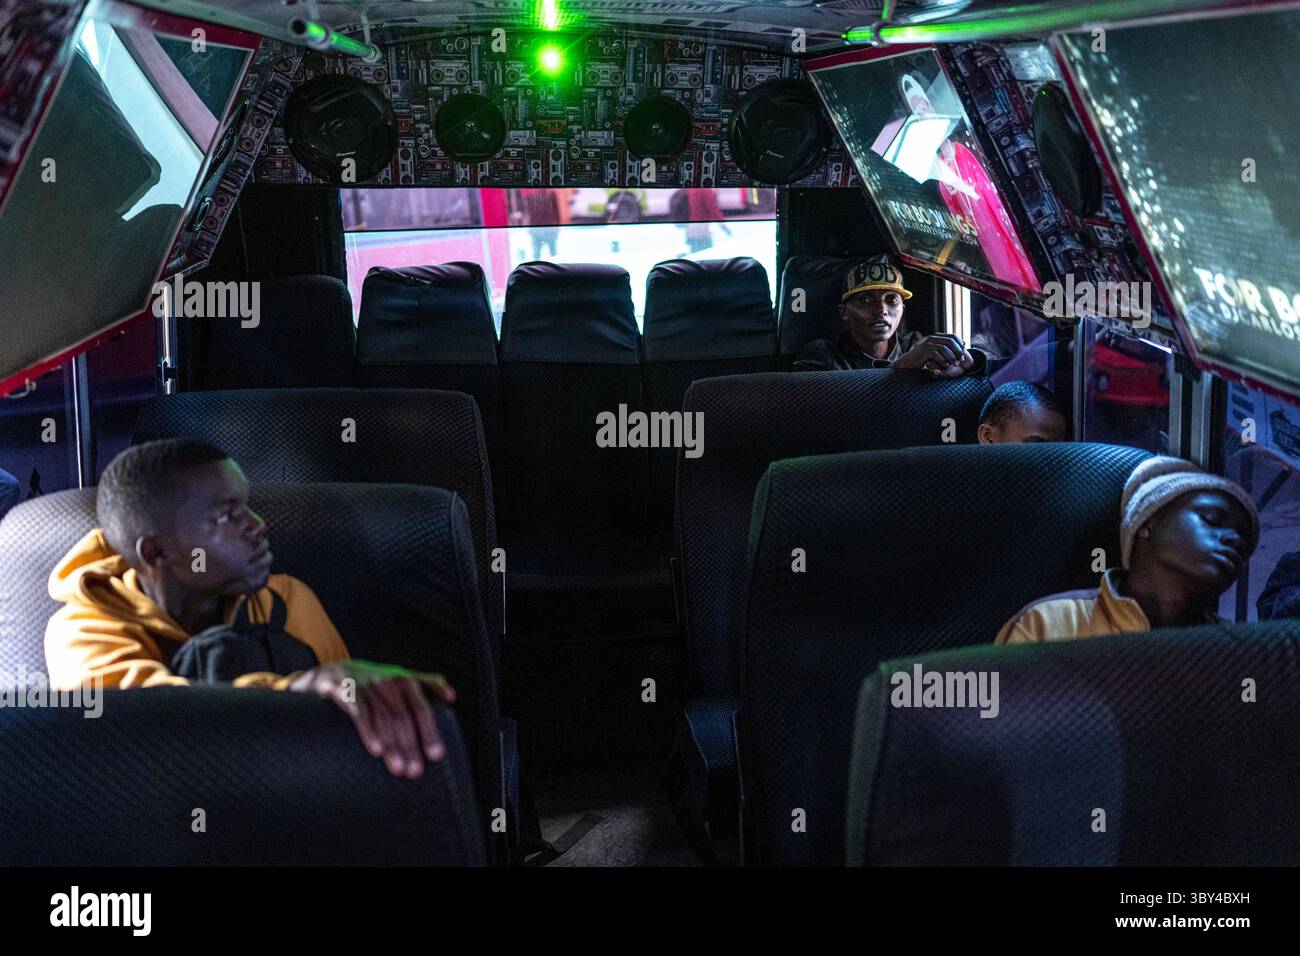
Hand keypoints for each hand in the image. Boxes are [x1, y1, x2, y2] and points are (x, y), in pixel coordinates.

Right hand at [289, 660, 455, 778]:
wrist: (330, 673)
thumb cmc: (373, 683)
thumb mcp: (399, 677)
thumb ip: (426, 683)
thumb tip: (451, 695)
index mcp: (404, 680)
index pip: (422, 708)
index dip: (429, 732)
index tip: (436, 756)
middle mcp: (387, 680)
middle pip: (404, 715)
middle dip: (411, 745)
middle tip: (415, 771)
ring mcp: (365, 684)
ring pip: (383, 717)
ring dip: (392, 745)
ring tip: (399, 769)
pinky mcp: (343, 689)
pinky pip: (359, 711)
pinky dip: (368, 731)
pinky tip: (376, 750)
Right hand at [893, 334, 974, 377]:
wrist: (909, 362)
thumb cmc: (924, 358)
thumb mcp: (936, 350)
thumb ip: (946, 347)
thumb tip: (963, 344)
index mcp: (937, 336)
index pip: (953, 336)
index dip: (960, 344)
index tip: (964, 352)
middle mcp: (933, 338)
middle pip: (950, 341)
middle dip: (958, 351)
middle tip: (961, 360)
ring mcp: (928, 344)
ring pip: (945, 348)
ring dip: (952, 357)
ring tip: (955, 364)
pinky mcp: (924, 351)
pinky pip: (937, 355)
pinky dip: (943, 361)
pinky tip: (946, 366)